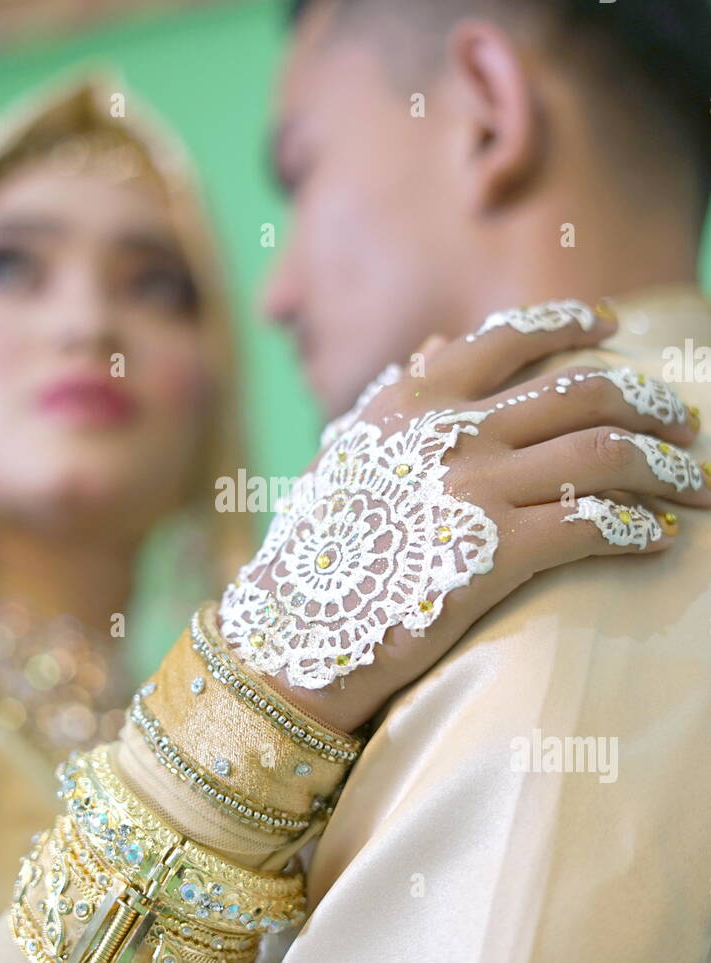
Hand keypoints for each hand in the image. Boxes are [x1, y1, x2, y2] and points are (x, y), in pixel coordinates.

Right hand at [218, 300, 708, 731]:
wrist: (292, 639)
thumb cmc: (315, 554)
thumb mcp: (344, 456)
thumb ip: (396, 398)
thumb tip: (438, 345)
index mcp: (411, 400)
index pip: (510, 336)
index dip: (575, 322)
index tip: (613, 326)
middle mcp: (448, 431)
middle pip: (583, 392)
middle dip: (651, 403)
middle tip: (682, 424)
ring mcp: (474, 489)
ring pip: (605, 453)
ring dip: (667, 468)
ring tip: (695, 485)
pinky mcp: (495, 553)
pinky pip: (594, 524)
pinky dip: (639, 526)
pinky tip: (658, 536)